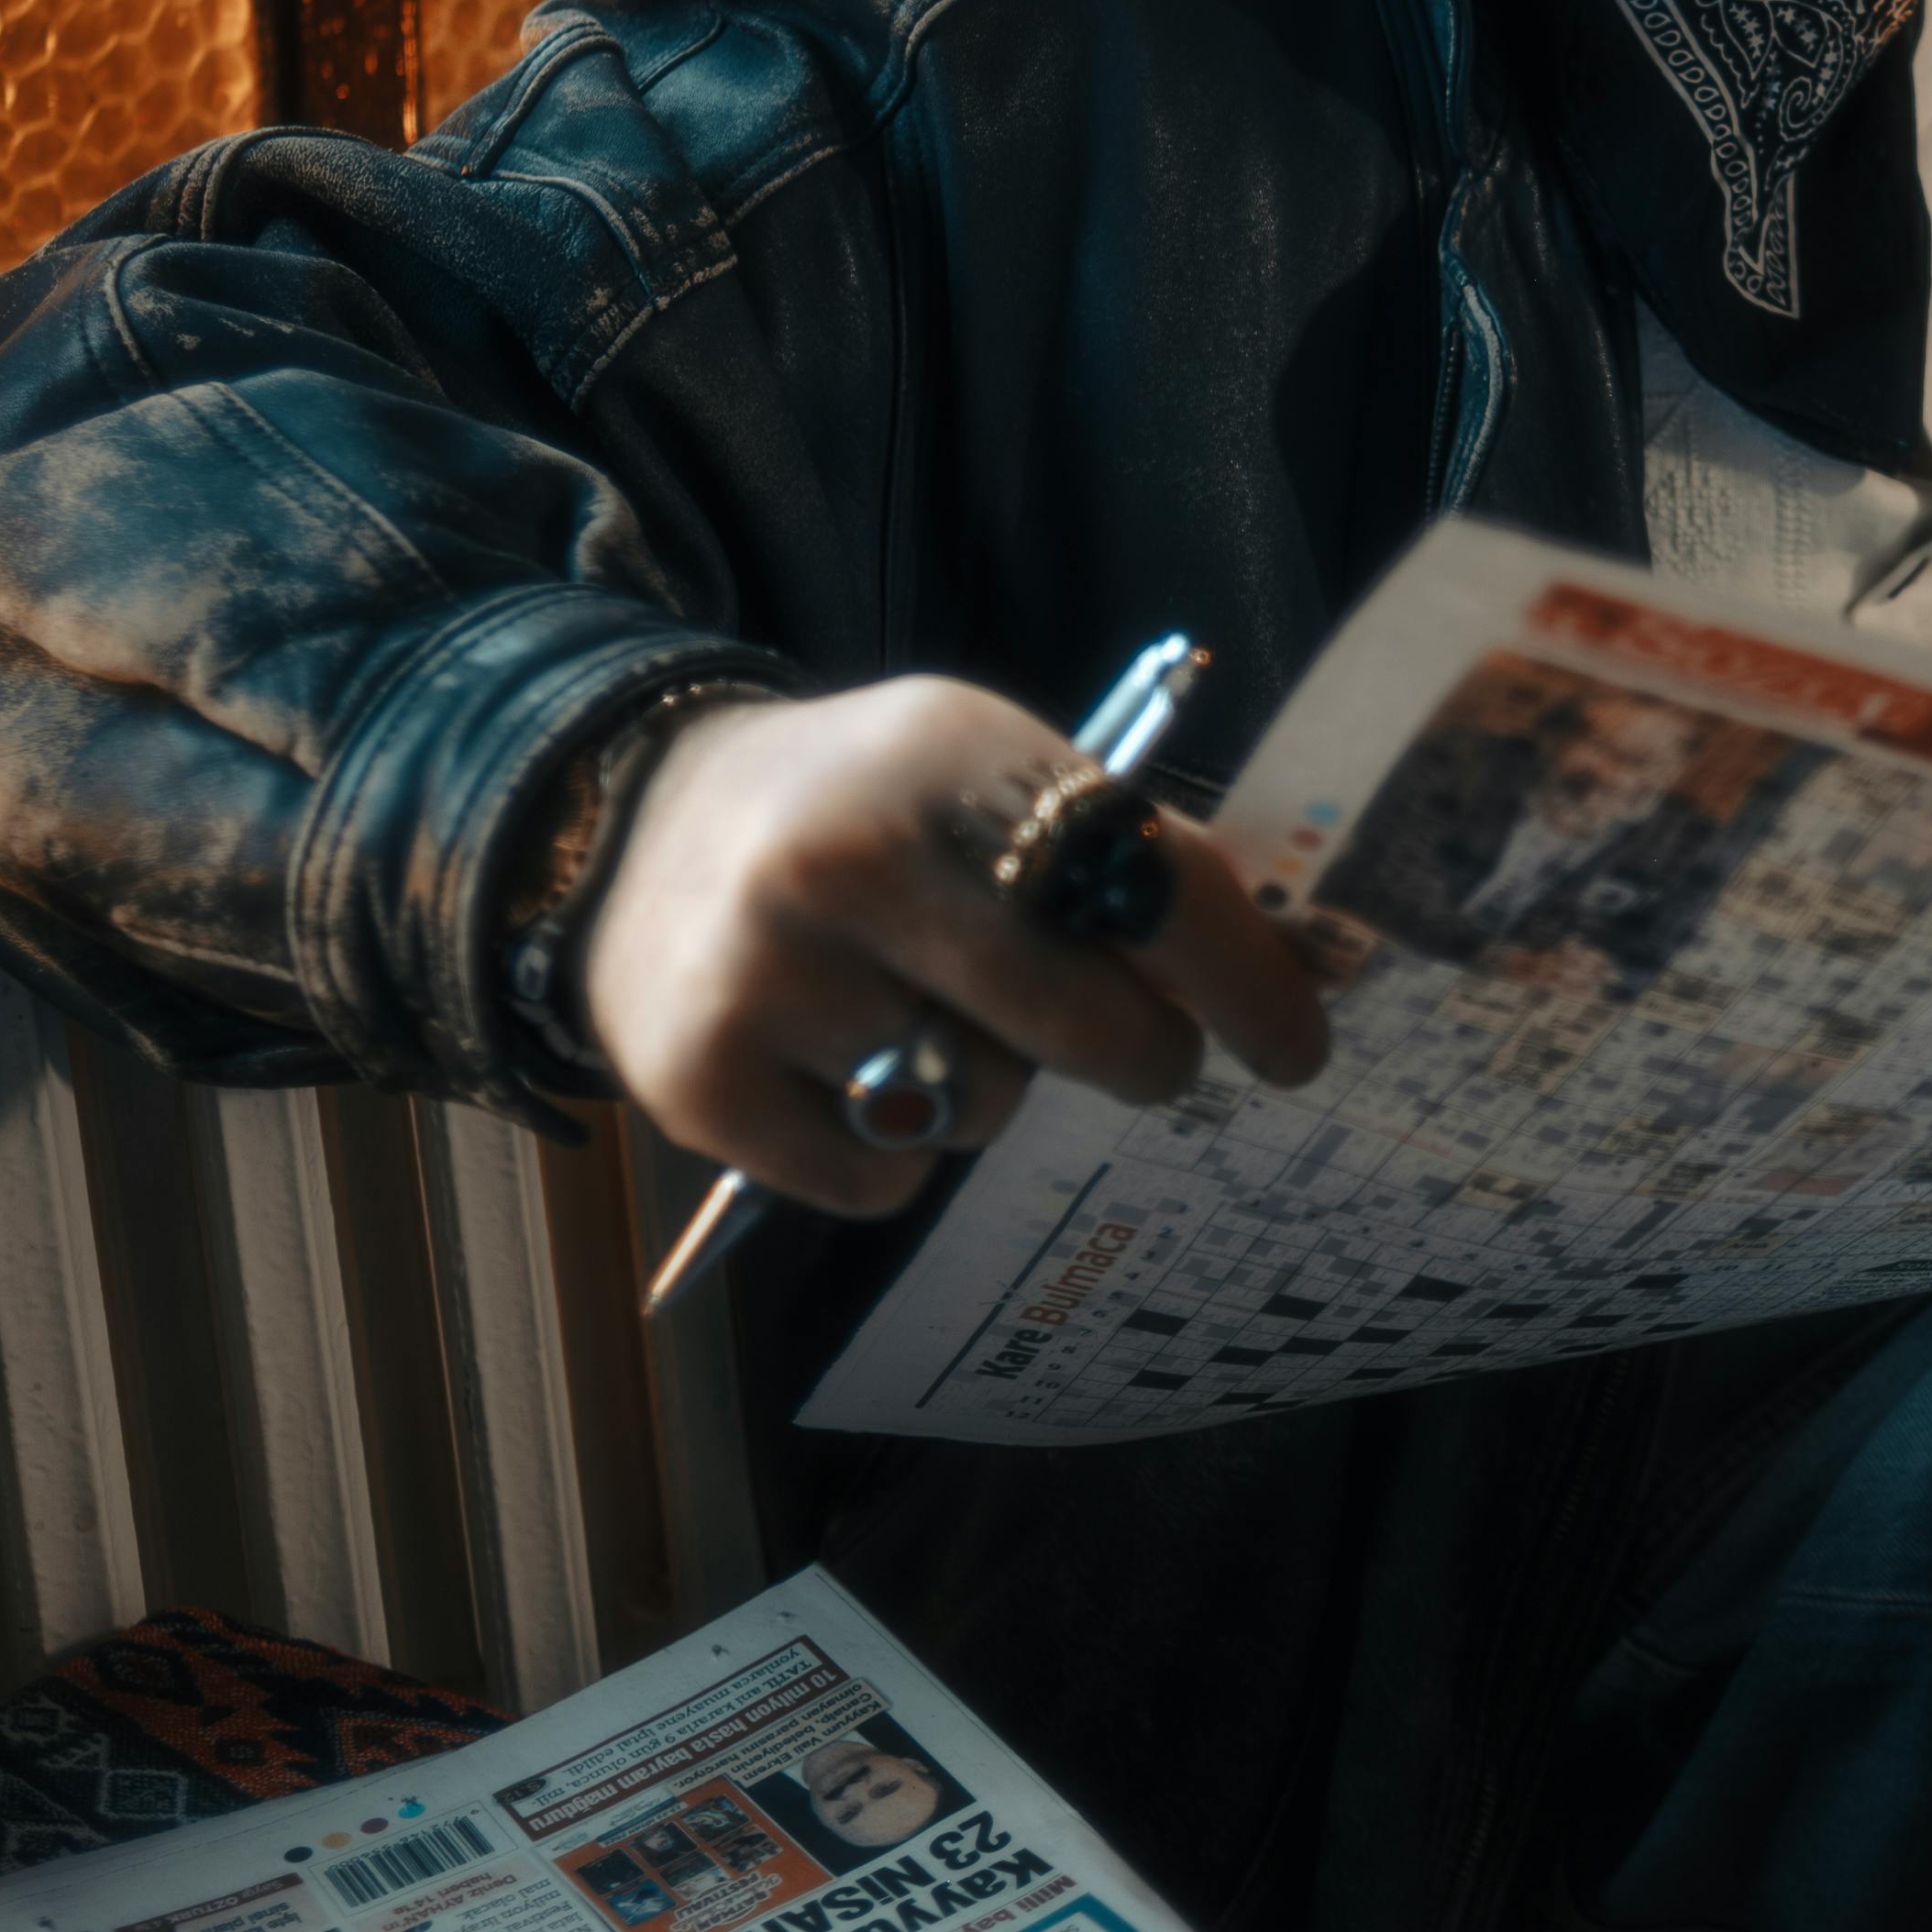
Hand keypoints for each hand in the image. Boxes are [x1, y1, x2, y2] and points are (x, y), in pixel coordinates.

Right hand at [579, 677, 1329, 1215]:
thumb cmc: (867, 811)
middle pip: (1078, 1018)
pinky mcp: (704, 1079)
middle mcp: (851, 853)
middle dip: (1143, 1055)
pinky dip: (889, 1153)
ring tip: (918, 1014)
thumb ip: (1121, 855)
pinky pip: (882, 1179)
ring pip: (980, 1107)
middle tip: (1150, 1061)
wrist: (635, 824)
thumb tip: (1294, 962)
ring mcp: (766, 970)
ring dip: (987, 1087)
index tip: (1296, 1045)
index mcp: (949, 751)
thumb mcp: (989, 773)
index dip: (1244, 979)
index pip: (1144, 880)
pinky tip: (839, 1071)